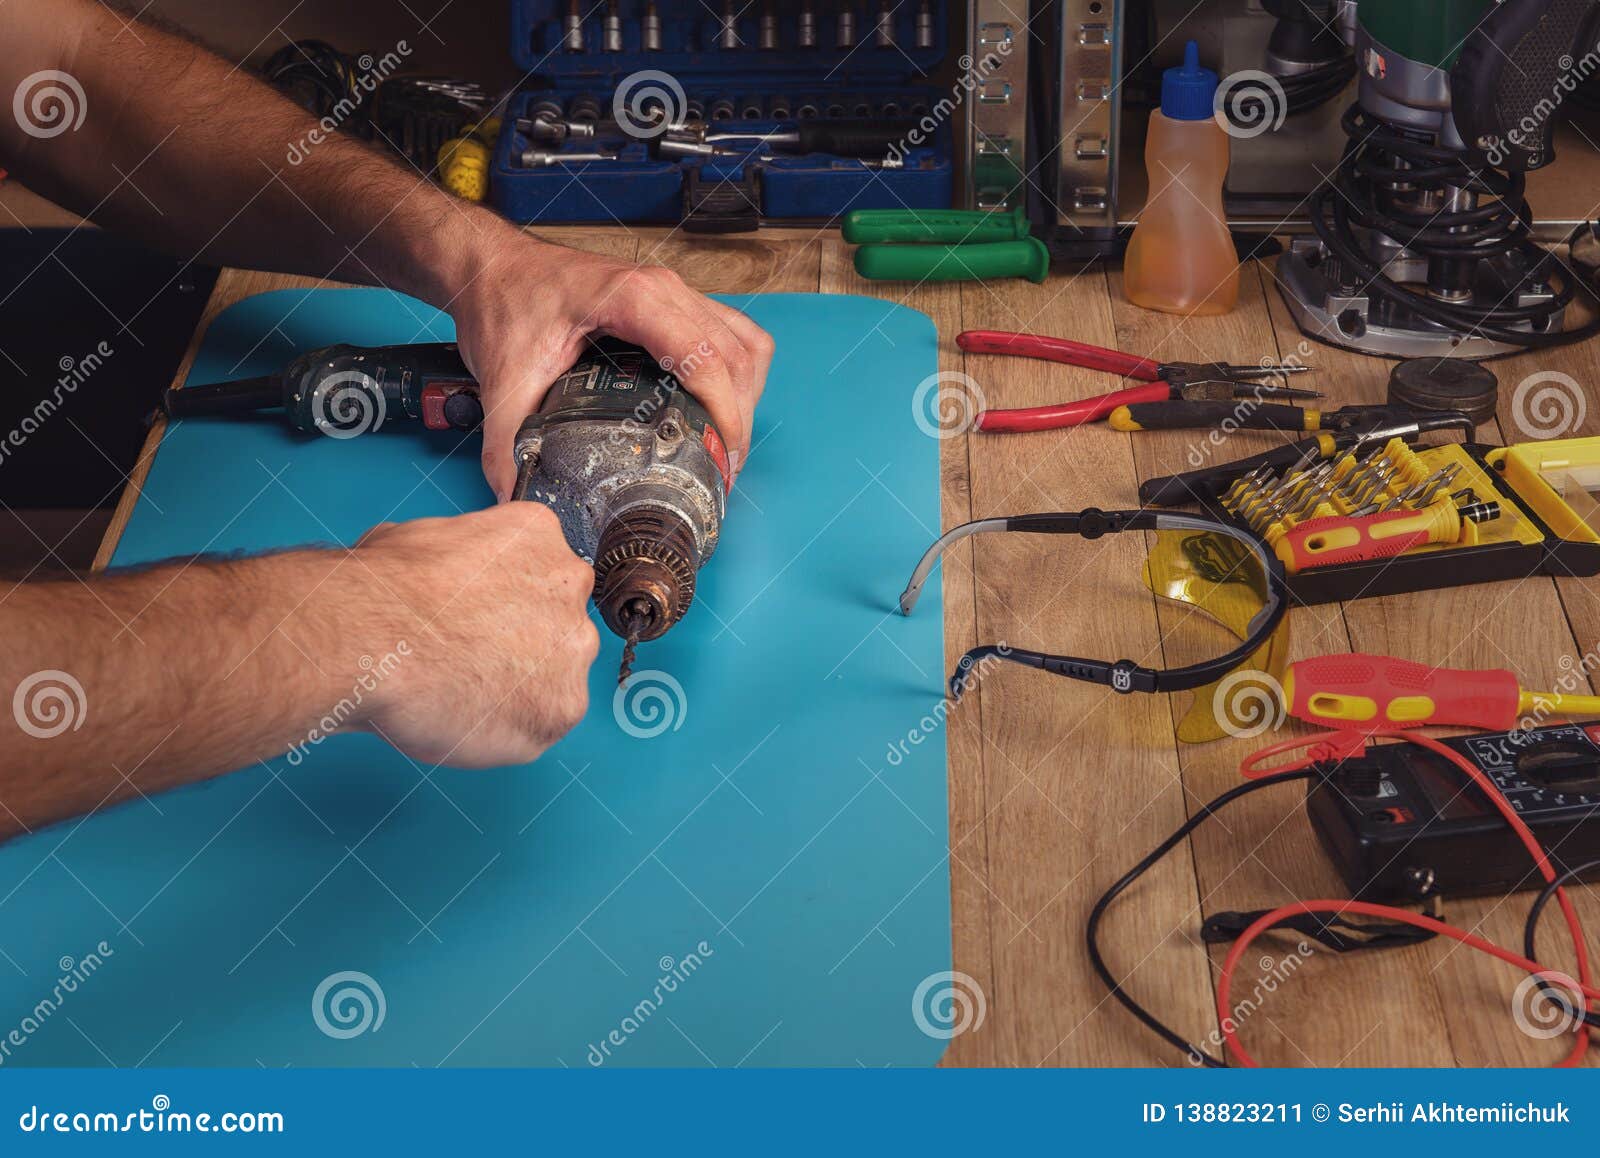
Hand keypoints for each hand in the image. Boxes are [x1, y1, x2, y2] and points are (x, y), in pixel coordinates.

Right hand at [353, 503, 599, 766]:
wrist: (375, 642)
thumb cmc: (384, 591)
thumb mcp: (419, 538)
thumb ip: (459, 559)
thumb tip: (441, 574)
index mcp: (537, 534)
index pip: (539, 568)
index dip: (505, 597)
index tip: (479, 616)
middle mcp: (570, 585)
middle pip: (558, 619)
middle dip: (523, 640)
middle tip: (473, 658)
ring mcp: (574, 649)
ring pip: (557, 674)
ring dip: (521, 685)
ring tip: (464, 690)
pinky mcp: (563, 707)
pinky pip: (543, 722)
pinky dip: (511, 728)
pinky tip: (470, 717)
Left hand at [448, 228, 773, 501]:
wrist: (494, 268)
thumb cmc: (506, 300)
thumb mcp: (504, 377)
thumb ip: (508, 441)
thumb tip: (517, 494)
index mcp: (632, 299)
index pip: (703, 357)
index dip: (724, 412)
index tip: (722, 456)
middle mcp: (664, 290)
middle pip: (735, 355)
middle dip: (738, 417)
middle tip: (722, 467)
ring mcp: (675, 293)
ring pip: (744, 343)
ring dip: (746, 395)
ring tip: (726, 443)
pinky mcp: (674, 303)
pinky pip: (733, 332)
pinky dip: (739, 372)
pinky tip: (720, 406)